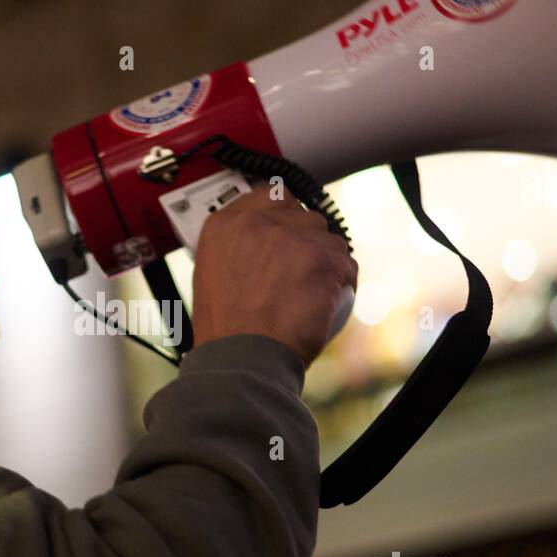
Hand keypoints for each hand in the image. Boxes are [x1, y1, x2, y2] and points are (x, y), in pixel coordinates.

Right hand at [190, 182, 357, 365]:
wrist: (243, 359)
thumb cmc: (226, 332)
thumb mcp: (211, 278)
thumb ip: (237, 250)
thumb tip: (261, 246)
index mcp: (226, 225)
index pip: (267, 197)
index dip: (283, 217)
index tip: (287, 232)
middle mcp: (259, 222)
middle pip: (301, 215)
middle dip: (305, 241)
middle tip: (299, 272)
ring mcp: (294, 237)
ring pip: (327, 237)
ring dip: (324, 263)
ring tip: (307, 295)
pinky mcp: (324, 258)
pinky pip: (346, 264)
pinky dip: (341, 285)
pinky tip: (323, 305)